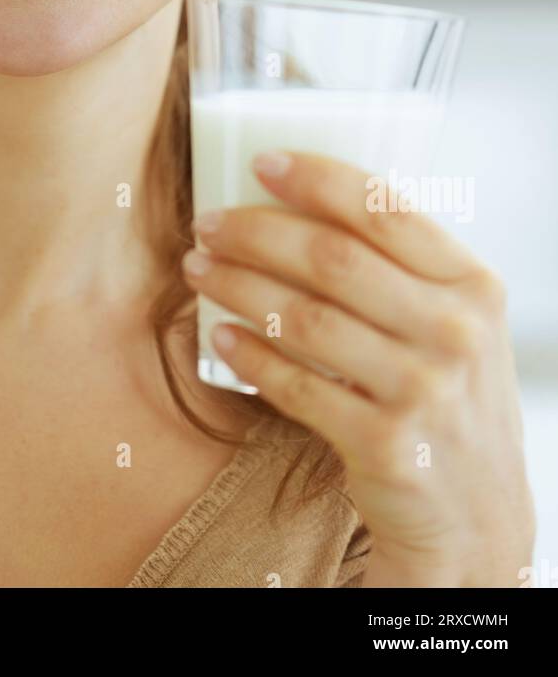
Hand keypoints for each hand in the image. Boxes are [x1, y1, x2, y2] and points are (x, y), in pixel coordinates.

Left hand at [182, 150, 536, 587]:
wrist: (478, 514)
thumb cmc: (451, 397)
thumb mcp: (457, 325)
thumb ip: (407, 272)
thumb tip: (306, 204)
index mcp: (473, 286)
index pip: (388, 210)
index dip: (318, 179)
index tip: (262, 163)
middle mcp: (454, 333)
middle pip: (334, 259)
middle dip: (257, 232)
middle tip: (208, 223)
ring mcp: (421, 391)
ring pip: (305, 318)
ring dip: (239, 285)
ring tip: (199, 269)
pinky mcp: (384, 445)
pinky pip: (297, 387)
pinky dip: (251, 356)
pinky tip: (219, 336)